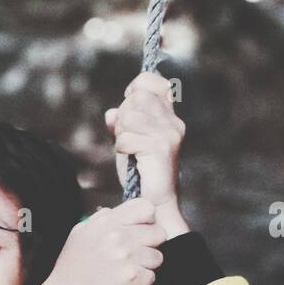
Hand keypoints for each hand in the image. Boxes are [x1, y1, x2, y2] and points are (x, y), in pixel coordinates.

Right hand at [31, 198, 166, 284]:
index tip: (141, 227)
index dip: (148, 218)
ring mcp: (127, 258)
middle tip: (138, 251)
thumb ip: (100, 219)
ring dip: (147, 264)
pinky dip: (142, 281)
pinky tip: (128, 281)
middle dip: (151, 243)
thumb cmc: (71, 267)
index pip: (146, 207)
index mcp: (108, 222)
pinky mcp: (132, 278)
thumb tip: (113, 213)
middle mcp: (120, 237)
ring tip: (131, 267)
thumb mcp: (80, 232)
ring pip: (158, 256)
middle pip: (158, 232)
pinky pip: (151, 277)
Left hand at [105, 71, 186, 235]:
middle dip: (124, 116)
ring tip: (128, 148)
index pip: (155, 83)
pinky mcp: (160, 148)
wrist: (155, 201)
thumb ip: (122, 125)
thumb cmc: (142, 172)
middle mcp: (172, 122)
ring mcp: (168, 134)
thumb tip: (111, 113)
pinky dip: (122, 148)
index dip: (137, 87)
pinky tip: (131, 159)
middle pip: (138, 98)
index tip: (128, 101)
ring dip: (121, 134)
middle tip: (125, 135)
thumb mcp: (129, 143)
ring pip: (130, 117)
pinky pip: (127, 138)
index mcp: (168, 117)